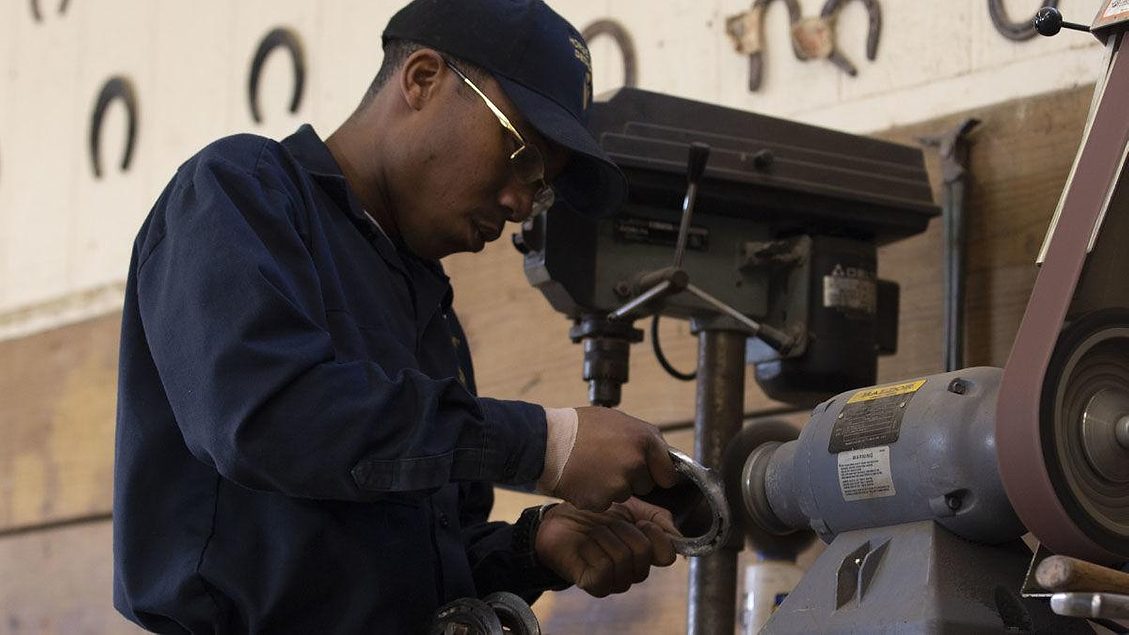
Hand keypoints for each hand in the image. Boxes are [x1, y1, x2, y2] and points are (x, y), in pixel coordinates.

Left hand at [534, 498, 680, 597]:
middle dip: (622, 529)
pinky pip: (604, 568)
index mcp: (644, 553)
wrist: (558, 518)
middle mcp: (633, 570)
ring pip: (623, 559)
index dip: (655, 534)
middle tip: (607, 520)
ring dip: (604, 536)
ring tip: (592, 530)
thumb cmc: (593, 513)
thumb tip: (678, 537)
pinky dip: (592, 548)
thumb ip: (657, 518)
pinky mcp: (594, 585)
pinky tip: (583, 544)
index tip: (641, 521)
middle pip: (644, 553)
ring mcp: (614, 580)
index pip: (667, 555)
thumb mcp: (630, 507)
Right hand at [553, 407, 678, 511]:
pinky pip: (605, 503)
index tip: (650, 474)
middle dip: (631, 478)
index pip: (668, 472)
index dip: (657, 473)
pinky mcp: (602, 500)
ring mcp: (620, 483)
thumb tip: (659, 454)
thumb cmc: (579, 427)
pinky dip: (595, 495)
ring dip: (612, 487)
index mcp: (644, 439)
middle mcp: (636, 462)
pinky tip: (583, 479)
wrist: (546, 441)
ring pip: (624, 494)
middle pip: (645, 485)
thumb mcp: (617, 420)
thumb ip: (641, 438)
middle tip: (607, 463)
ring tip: (592, 468)